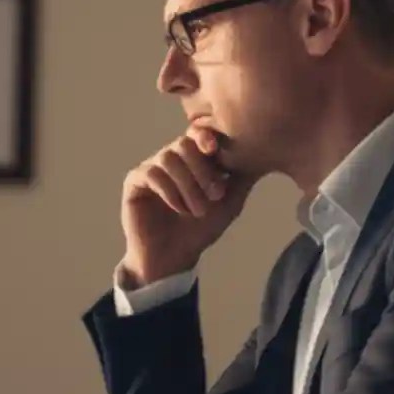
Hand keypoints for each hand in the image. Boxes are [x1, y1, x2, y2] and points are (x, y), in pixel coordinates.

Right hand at [121, 125, 257, 284]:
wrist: (174, 258)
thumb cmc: (200, 231)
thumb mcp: (229, 204)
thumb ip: (241, 179)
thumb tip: (258, 155)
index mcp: (192, 160)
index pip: (197, 135)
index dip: (206, 137)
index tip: (214, 150)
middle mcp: (171, 160)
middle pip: (184, 143)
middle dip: (202, 169)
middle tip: (215, 195)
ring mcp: (151, 169)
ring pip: (168, 158)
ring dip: (187, 184)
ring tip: (197, 210)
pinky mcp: (134, 183)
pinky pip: (151, 173)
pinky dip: (169, 191)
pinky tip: (179, 209)